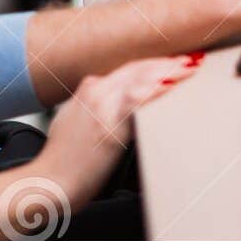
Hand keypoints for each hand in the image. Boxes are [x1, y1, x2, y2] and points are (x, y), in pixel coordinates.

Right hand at [27, 56, 199, 212]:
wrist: (50, 180)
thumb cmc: (62, 160)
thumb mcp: (71, 122)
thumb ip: (89, 106)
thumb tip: (106, 103)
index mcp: (87, 90)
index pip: (127, 69)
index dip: (152, 64)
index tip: (170, 63)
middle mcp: (95, 92)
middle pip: (137, 69)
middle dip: (165, 63)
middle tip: (189, 60)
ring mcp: (102, 106)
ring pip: (141, 79)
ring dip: (168, 72)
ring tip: (189, 69)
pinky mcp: (110, 126)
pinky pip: (138, 101)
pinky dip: (157, 90)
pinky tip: (173, 86)